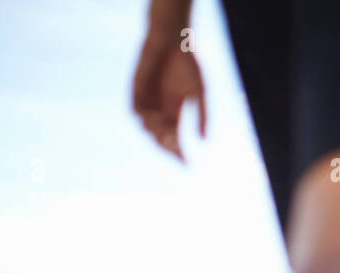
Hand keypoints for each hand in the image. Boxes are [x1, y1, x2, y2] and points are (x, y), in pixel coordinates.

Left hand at [132, 22, 205, 160]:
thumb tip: (203, 141)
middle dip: (168, 146)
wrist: (173, 39)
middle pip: (159, 138)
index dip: (180, 153)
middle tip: (177, 148)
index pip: (175, 139)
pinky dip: (145, 119)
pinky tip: (157, 118)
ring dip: (158, 132)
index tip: (188, 165)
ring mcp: (147, 100)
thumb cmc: (189, 65)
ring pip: (147, 127)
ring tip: (169, 131)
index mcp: (174, 113)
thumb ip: (202, 117)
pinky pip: (136, 111)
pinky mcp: (136, 89)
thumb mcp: (200, 94)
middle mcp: (158, 109)